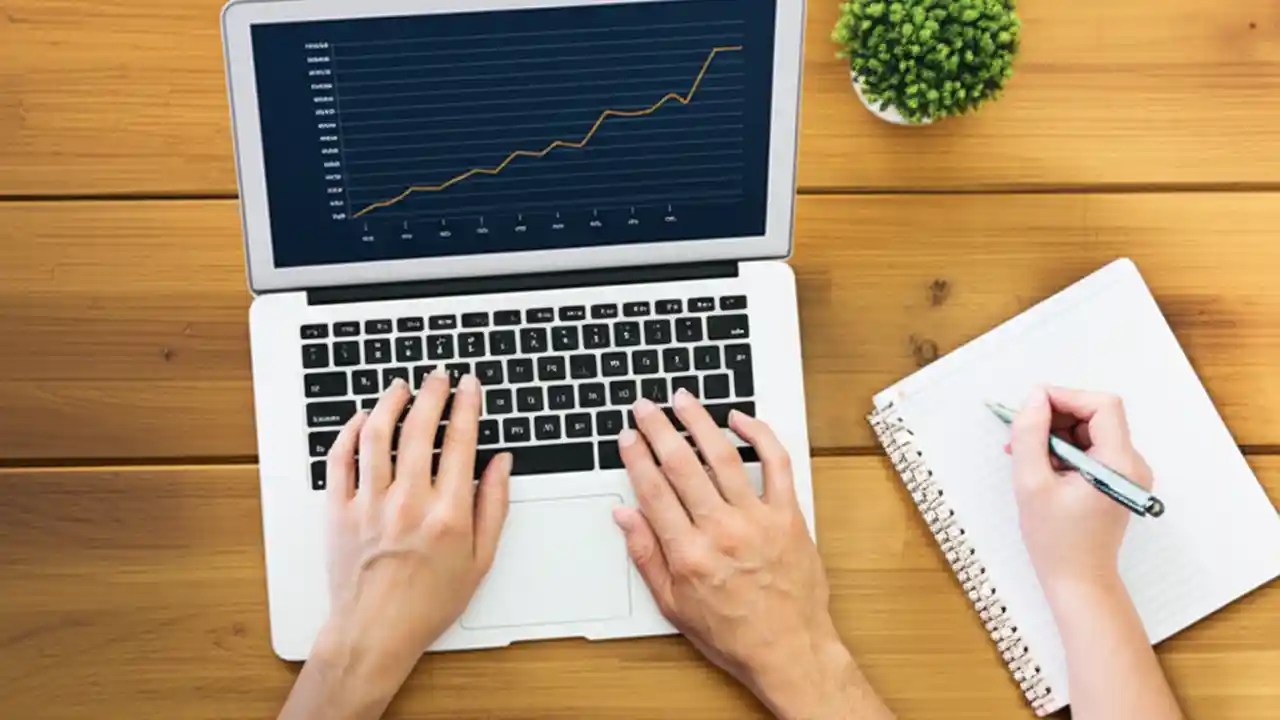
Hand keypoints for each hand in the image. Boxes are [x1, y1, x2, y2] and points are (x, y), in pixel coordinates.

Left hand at [319, 370, 511, 683]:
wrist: (374, 632)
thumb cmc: (428, 603)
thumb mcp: (481, 560)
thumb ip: (494, 506)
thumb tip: (501, 463)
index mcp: (448, 513)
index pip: (461, 441)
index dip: (467, 405)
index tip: (470, 386)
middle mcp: (408, 502)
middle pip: (419, 428)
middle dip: (432, 393)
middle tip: (438, 377)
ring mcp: (370, 503)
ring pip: (377, 434)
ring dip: (391, 402)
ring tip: (400, 387)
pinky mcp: (338, 510)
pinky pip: (340, 458)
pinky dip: (351, 431)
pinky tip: (363, 418)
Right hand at [615, 392, 890, 719]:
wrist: (790, 651)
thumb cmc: (734, 635)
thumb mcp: (674, 606)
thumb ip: (647, 556)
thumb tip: (624, 516)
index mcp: (689, 554)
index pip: (653, 490)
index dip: (636, 457)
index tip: (627, 437)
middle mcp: (721, 530)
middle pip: (681, 464)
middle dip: (658, 429)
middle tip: (645, 407)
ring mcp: (757, 519)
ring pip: (723, 456)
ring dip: (699, 422)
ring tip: (683, 400)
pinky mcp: (788, 516)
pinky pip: (775, 465)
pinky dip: (760, 436)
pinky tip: (741, 419)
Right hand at [1009, 386, 1153, 596]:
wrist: (1078, 580)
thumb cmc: (1055, 539)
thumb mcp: (1031, 483)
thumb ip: (1030, 435)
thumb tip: (1035, 397)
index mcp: (1118, 463)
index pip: (1102, 405)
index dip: (1066, 397)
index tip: (1032, 405)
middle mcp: (1132, 463)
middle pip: (1096, 416)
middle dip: (1056, 417)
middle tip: (1019, 433)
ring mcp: (1127, 473)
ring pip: (1091, 431)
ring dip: (1055, 434)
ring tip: (1023, 454)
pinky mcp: (1117, 480)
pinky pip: (1091, 449)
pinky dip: (1064, 450)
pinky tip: (1039, 465)